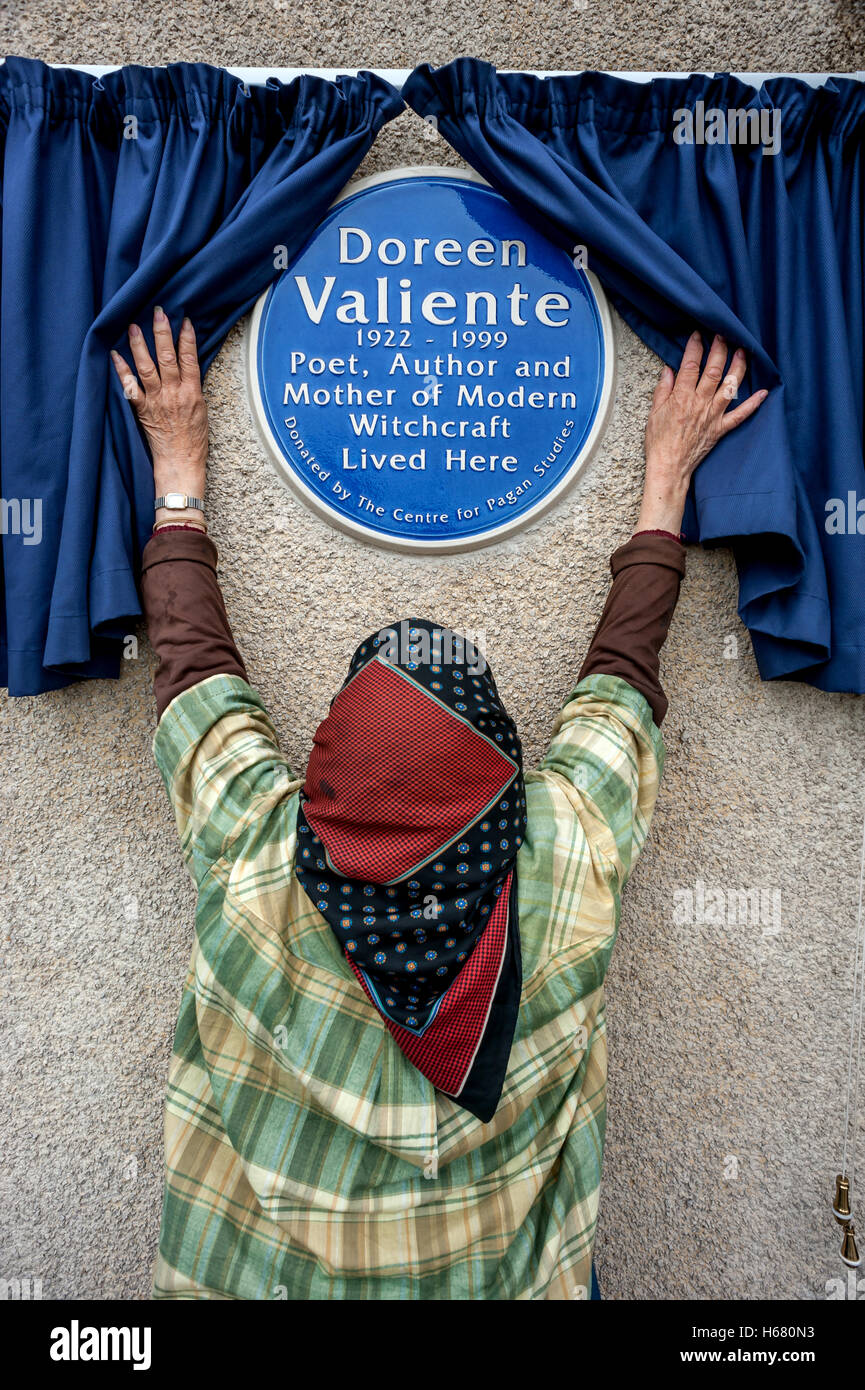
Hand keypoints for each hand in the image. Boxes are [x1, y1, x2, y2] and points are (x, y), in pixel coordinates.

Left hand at [111, 308, 207, 525]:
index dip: (187, 339)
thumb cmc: (194, 440)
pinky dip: (122, 371)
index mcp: (192, 393)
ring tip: (134, 326)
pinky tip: (115, 355)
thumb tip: (189, 368)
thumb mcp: (203, 411)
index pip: (190, 359)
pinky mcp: (142, 410)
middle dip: (163, 333)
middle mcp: (174, 394)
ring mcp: (156, 401)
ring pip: (148, 368)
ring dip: (140, 345)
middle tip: (158, 312)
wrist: (181, 463)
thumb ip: (193, 388)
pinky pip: (130, 387)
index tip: (184, 320)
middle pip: (168, 358)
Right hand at [637, 331, 767, 534]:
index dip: (695, 347)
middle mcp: (700, 403)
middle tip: (723, 336)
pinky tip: (764, 393)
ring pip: (730, 386)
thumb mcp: (654, 412)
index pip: (690, 365)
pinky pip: (741, 415)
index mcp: (681, 397)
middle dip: (720, 350)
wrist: (669, 467)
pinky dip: (753, 404)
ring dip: (739, 367)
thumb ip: (663, 390)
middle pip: (714, 370)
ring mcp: (713, 415)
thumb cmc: (659, 442)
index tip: (698, 335)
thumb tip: (669, 371)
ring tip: (743, 352)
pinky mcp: (721, 429)